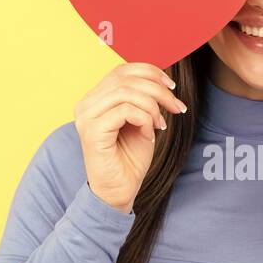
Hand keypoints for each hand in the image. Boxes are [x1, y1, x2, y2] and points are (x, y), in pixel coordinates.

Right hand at [74, 62, 185, 212]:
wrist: (119, 192)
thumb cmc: (129, 159)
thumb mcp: (141, 122)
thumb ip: (143, 100)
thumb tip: (161, 79)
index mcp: (95, 99)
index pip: (121, 70)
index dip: (149, 72)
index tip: (171, 86)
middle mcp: (86, 105)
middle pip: (125, 78)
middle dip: (157, 89)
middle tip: (176, 106)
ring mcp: (86, 117)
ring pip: (126, 92)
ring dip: (153, 105)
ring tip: (162, 123)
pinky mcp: (92, 131)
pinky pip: (125, 110)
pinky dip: (144, 118)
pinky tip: (150, 133)